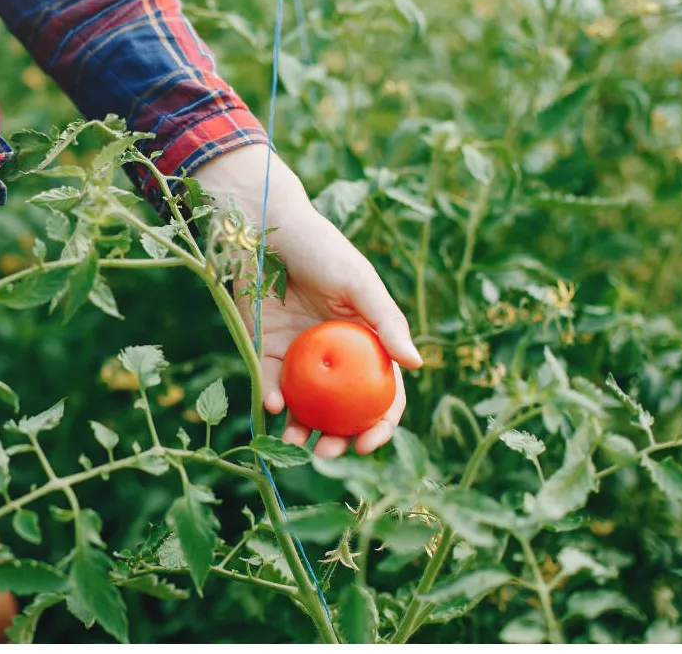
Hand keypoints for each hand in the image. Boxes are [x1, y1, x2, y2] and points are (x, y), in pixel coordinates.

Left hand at [193, 145, 422, 457]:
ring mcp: (301, 354)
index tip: (370, 442)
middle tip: (330, 452)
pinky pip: (271, 382)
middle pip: (343, 408)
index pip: (383, 390)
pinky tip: (275, 406)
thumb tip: (417, 365)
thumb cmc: (320, 248)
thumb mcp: (359, 281)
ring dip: (303, 429)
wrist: (265, 229)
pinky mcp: (266, 348)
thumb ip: (387, 321)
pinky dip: (273, 398)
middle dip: (340, 437)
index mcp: (367, 338)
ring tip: (297, 443)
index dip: (382, 421)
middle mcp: (336, 353)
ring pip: (306, 405)